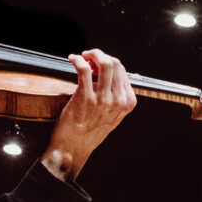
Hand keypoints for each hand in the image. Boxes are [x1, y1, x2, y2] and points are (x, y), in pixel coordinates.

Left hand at [41, 49, 135, 180]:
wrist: (74, 147)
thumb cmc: (90, 130)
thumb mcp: (114, 115)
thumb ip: (119, 95)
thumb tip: (127, 73)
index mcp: (128, 102)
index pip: (122, 70)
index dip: (108, 61)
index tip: (97, 64)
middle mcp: (118, 100)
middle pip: (114, 63)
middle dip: (99, 55)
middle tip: (88, 57)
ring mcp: (102, 99)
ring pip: (103, 63)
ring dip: (91, 54)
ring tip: (82, 57)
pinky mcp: (85, 98)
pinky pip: (83, 69)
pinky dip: (77, 60)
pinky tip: (73, 60)